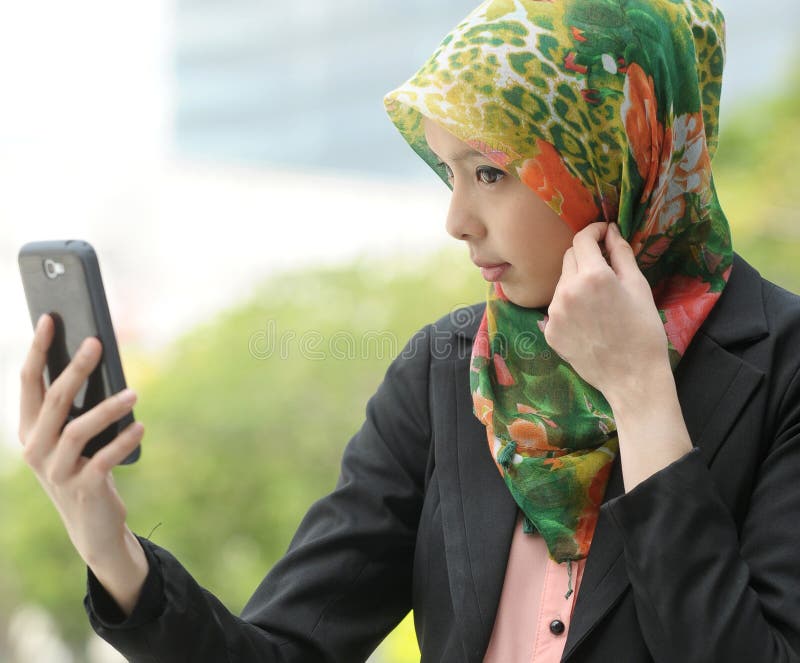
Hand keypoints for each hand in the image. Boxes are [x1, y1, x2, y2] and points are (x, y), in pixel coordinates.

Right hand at [18, 313, 147, 613]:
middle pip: (54, 399)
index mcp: (29, 428)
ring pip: (78, 430)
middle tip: (96, 342)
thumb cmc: (86, 466)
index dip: (38, 349)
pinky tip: (141, 426)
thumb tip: (97, 356)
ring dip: (108, 408)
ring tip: (134, 392)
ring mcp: (56, 470)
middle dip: (75, 369)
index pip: (28, 382)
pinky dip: (123, 441)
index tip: (50, 318)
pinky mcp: (82, 488)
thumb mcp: (76, 436)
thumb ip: (79, 405)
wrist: (92, 525)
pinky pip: (103, 460)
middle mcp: (35, 448)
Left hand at [543, 221, 668, 403]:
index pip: (582, 239)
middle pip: (569, 257)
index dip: (594, 231)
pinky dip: (570, 305)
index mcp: (592, 276)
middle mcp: (566, 291)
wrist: (632, 377)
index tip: (604, 232)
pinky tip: (589, 319)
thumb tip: (610, 232)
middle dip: (586, 254)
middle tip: (605, 265)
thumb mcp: (638, 287)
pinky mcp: (549, 331)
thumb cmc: (643, 331)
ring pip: (562, 282)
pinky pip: (557, 307)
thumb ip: (621, 254)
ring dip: (577, 280)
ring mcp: (554, 313)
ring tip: (599, 298)